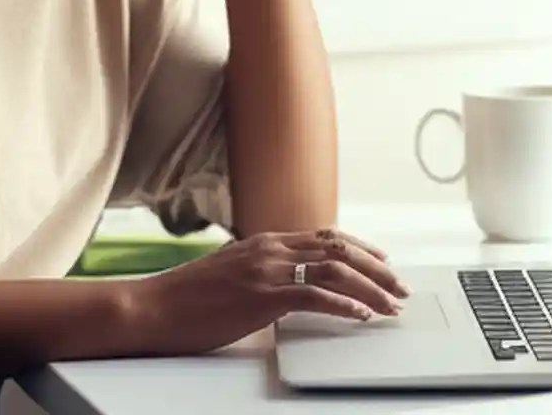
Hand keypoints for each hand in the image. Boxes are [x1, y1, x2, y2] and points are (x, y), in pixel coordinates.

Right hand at [129, 229, 410, 354]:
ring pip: (334, 269)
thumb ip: (258, 272)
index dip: (359, 247)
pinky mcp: (262, 296)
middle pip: (338, 248)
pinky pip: (315, 296)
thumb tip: (282, 287)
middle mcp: (270, 248)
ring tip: (391, 304)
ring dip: (370, 287)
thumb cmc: (183, 299)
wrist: (152, 308)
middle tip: (399, 286)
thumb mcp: (227, 274)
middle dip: (376, 268)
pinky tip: (362, 314)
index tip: (381, 261)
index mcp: (263, 242)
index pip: (324, 236)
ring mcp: (267, 270)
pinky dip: (345, 304)